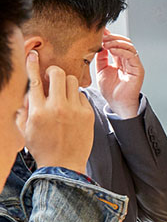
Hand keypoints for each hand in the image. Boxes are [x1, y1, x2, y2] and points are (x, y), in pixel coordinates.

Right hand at [23, 52, 93, 172]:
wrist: (64, 165)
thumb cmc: (42, 147)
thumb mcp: (25, 129)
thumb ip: (24, 108)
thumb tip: (27, 91)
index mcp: (38, 111)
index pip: (35, 80)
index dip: (32, 65)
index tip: (32, 55)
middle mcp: (57, 108)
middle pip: (57, 73)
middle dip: (53, 71)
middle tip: (52, 77)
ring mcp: (75, 110)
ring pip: (72, 81)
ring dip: (66, 83)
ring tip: (63, 93)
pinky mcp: (88, 115)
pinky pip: (82, 95)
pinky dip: (77, 97)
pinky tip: (73, 107)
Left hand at [96, 31, 143, 117]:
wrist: (117, 103)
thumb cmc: (110, 90)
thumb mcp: (101, 69)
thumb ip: (101, 57)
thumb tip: (99, 44)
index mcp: (121, 60)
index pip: (117, 43)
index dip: (109, 36)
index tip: (99, 32)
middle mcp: (129, 60)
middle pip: (124, 42)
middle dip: (112, 37)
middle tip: (102, 36)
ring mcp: (134, 64)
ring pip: (129, 46)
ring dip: (116, 42)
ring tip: (105, 43)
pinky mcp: (138, 70)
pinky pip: (132, 55)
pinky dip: (121, 50)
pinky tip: (111, 50)